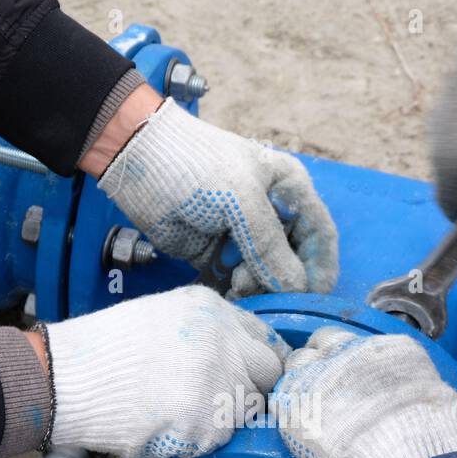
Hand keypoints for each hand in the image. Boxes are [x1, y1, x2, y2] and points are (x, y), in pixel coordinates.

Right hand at [43, 285, 289, 457]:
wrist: (67, 380)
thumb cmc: (104, 352)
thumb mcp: (163, 316)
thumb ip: (207, 332)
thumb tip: (240, 358)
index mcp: (213, 310)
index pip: (264, 340)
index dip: (256, 363)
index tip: (248, 378)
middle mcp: (225, 341)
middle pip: (267, 375)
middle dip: (248, 391)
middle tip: (214, 402)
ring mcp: (220, 382)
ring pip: (243, 412)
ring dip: (219, 419)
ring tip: (175, 412)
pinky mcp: (207, 422)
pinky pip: (217, 440)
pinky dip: (195, 441)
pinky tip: (164, 426)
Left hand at [97, 98, 338, 298]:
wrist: (135, 160)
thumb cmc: (195, 166)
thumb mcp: (241, 200)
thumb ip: (270, 246)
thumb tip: (296, 289)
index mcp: (288, 190)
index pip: (319, 234)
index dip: (321, 267)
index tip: (313, 298)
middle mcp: (271, 215)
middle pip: (292, 262)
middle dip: (283, 282)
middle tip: (268, 294)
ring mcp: (242, 237)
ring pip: (265, 277)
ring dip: (257, 288)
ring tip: (237, 284)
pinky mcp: (216, 254)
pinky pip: (236, 282)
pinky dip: (235, 292)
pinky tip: (228, 294)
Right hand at [271, 328, 456, 457]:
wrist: (400, 452)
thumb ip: (310, 431)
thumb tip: (318, 428)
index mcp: (299, 388)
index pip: (294, 367)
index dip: (307, 377)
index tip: (317, 387)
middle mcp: (324, 360)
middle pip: (320, 342)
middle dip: (327, 354)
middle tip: (342, 374)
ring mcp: (362, 349)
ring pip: (352, 339)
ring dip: (356, 354)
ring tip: (372, 377)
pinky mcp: (397, 347)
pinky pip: (390, 348)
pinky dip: (392, 362)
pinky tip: (402, 381)